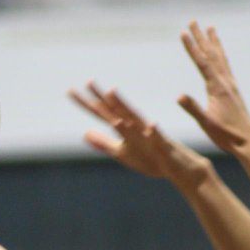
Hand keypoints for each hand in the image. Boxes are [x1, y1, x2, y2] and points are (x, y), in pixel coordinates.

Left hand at [70, 82, 213, 193]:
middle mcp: (135, 127)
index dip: (86, 104)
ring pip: (135, 120)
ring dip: (124, 108)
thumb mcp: (122, 153)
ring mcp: (149, 135)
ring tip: (112, 94)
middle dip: (102, 98)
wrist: (179, 167)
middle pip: (116, 110)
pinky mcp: (163, 146)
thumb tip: (85, 133)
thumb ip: (104, 143)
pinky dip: (154, 132)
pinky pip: (158, 138)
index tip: (70, 91)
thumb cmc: (150, 159)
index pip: (102, 114)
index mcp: (125, 129)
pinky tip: (151, 125)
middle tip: (88, 82)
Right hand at [177, 21, 249, 156]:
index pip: (202, 62)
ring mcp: (231, 84)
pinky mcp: (234, 90)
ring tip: (210, 28)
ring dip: (214, 42)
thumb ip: (193, 108)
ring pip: (220, 57)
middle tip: (193, 21)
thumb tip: (178, 96)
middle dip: (201, 37)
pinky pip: (226, 66)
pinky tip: (220, 54)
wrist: (248, 141)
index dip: (191, 47)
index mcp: (217, 88)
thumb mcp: (206, 124)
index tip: (183, 32)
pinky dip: (221, 56)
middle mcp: (225, 81)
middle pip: (211, 54)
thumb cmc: (226, 135)